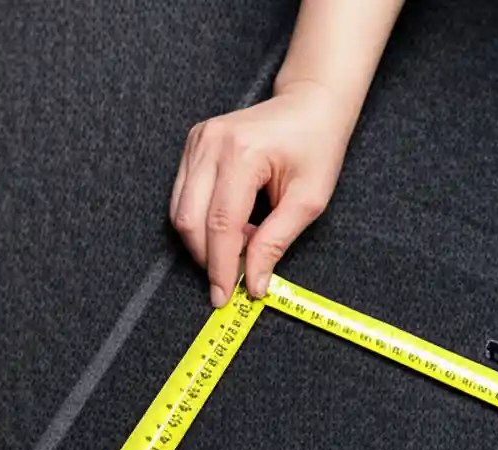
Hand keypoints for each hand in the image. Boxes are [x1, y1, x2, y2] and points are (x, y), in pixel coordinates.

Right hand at [169, 80, 353, 305]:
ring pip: (180, 211)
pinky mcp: (192, 144)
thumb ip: (276, 242)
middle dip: (208, 257)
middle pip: (190, 220)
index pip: (221, 224)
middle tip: (237, 274)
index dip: (220, 266)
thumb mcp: (309, 200)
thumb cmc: (316, 147)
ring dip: (205, 241)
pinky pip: (183, 196)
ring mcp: (197, 141)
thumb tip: (253, 283)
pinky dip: (203, 221)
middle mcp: (211, 144)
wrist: (310, 104)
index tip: (224, 297)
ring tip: (244, 241)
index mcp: (242, 154)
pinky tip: (234, 222)